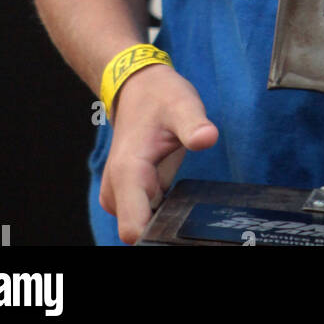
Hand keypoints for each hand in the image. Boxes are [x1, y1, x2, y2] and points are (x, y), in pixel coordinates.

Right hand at [98, 64, 218, 244]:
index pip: (133, 230)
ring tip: (183, 193)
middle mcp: (117, 190)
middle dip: (166, 228)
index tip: (185, 226)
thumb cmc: (160, 97)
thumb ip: (194, 125)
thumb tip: (207, 138)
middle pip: (141, 232)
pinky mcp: (128, 196)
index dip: (159, 236)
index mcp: (127, 173)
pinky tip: (177, 195)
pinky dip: (162, 212)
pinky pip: (145, 217)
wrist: (138, 88)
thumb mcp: (182, 104)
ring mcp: (120, 196)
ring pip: (144, 226)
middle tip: (191, 207)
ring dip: (165, 219)